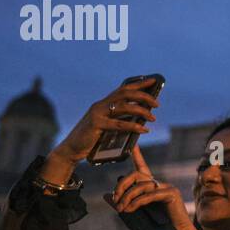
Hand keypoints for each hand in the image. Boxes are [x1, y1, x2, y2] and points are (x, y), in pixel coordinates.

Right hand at [42, 80, 160, 183]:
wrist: (72, 148)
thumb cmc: (91, 138)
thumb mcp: (107, 126)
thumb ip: (119, 119)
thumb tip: (140, 118)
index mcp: (103, 103)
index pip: (123, 89)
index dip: (139, 84)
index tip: (154, 80)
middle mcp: (100, 105)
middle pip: (125, 94)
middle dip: (143, 96)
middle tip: (157, 104)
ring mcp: (97, 113)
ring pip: (124, 107)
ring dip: (141, 110)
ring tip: (153, 117)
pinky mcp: (96, 124)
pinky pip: (118, 124)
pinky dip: (133, 126)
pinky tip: (143, 129)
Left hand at [105, 145, 201, 229]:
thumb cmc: (156, 228)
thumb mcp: (134, 214)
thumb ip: (121, 203)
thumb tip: (106, 195)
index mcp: (152, 188)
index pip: (142, 168)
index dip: (137, 156)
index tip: (132, 145)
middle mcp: (160, 185)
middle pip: (137, 175)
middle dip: (122, 185)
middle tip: (115, 198)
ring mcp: (167, 188)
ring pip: (142, 185)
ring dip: (128, 197)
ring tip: (122, 209)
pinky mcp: (171, 194)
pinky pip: (149, 194)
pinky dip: (137, 202)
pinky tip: (130, 209)